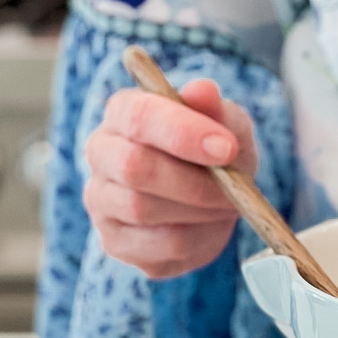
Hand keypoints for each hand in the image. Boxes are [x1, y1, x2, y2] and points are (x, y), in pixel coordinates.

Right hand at [83, 78, 257, 279]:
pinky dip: (196, 239)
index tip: (226, 147)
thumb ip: (215, 109)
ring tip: (227, 205)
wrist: (214, 199)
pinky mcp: (115, 241)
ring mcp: (101, 199)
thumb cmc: (215, 151)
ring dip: (198, 211)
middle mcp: (101, 152)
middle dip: (194, 182)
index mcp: (124, 111)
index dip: (183, 133)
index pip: (139, 116)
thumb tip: (203, 90)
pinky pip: (156, 246)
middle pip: (134, 167)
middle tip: (235, 188)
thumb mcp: (226, 124)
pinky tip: (208, 225)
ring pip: (142, 209)